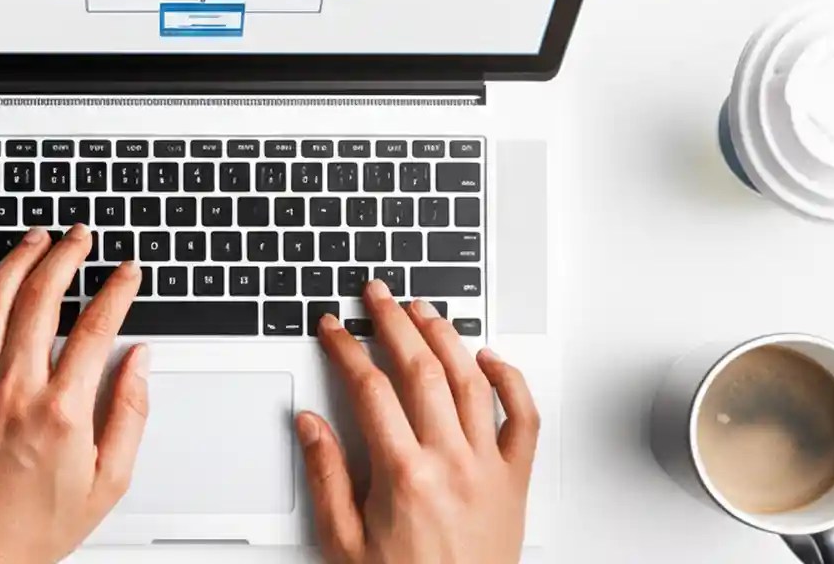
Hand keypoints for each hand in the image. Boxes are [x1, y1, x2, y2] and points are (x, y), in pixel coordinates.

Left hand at [0, 225, 147, 563]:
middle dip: (68, 256)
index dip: (117, 290)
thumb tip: (138, 361)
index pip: (95, 327)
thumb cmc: (36, 523)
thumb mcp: (109, 480)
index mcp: (62, 410)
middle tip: (81, 238)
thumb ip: (130, 414)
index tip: (127, 272)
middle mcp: (15, 388)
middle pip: (42, 297)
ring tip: (38, 238)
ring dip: (18, 258)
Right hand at [298, 281, 539, 563]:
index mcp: (403, 475)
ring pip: (469, 381)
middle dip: (394, 323)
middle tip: (377, 295)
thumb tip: (309, 425)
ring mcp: (488, 468)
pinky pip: (523, 418)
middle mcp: (450, 463)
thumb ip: (325, 476)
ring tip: (423, 310)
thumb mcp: (343, 540)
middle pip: (420, 370)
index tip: (335, 329)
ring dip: (445, 337)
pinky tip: (490, 357)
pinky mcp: (514, 479)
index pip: (369, 389)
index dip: (347, 349)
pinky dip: (509, 380)